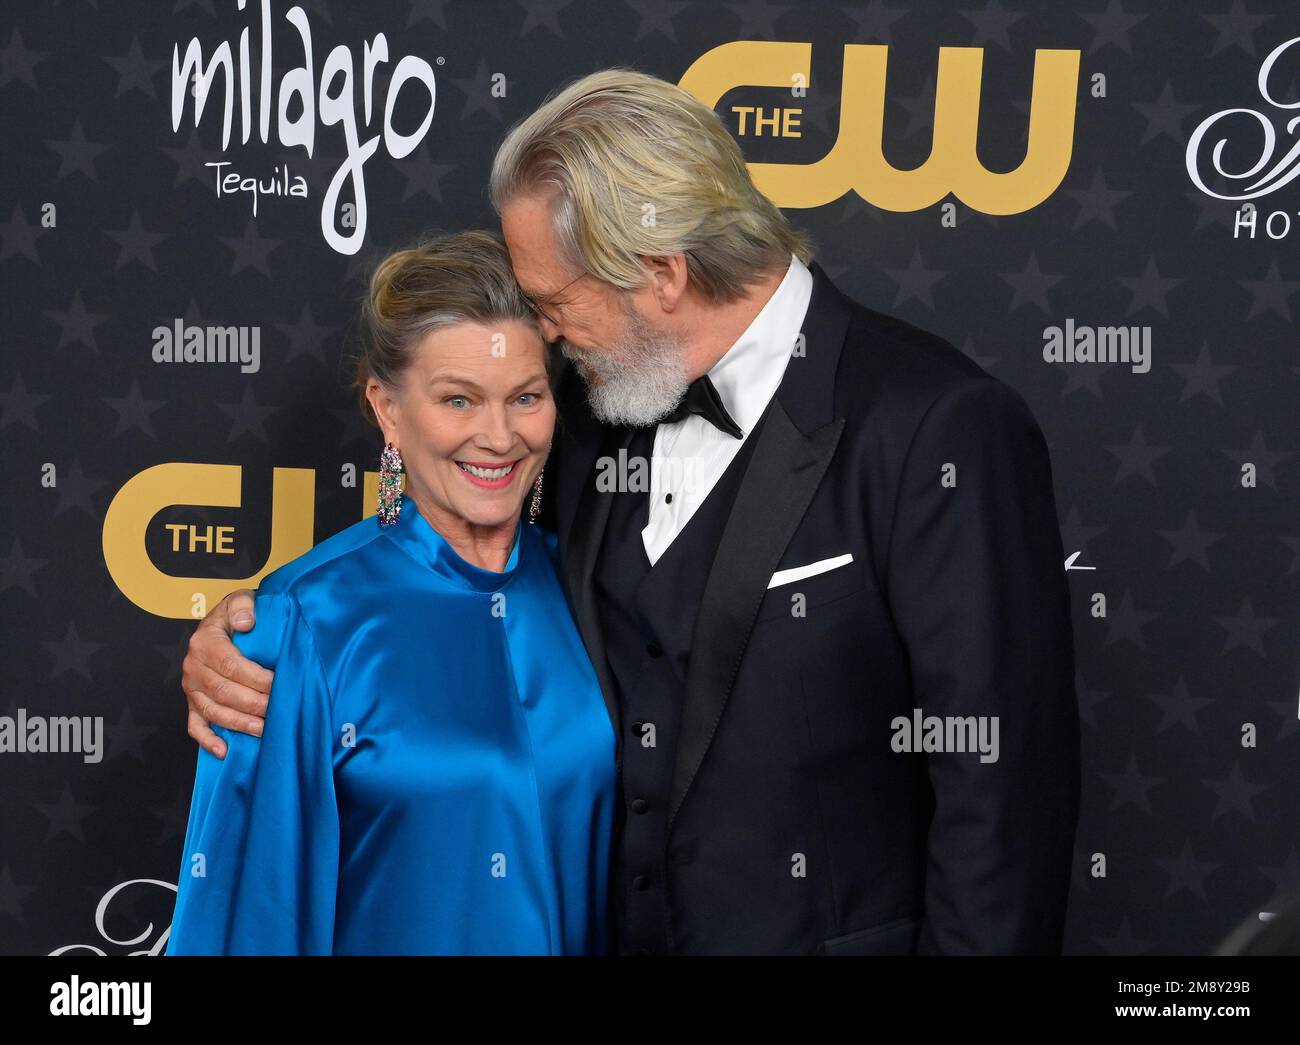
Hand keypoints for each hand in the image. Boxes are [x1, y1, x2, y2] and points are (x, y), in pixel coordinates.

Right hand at [182, 589, 273, 758]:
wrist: (224, 621)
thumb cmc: (238, 613)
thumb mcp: (241, 599)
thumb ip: (243, 606)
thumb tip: (246, 622)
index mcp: (205, 642)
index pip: (230, 665)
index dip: (255, 678)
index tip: (278, 684)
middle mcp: (193, 666)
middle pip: (223, 692)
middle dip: (253, 704)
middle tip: (277, 710)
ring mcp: (191, 688)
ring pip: (212, 711)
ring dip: (238, 723)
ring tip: (263, 730)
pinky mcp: (192, 702)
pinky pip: (195, 725)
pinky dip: (207, 740)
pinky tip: (224, 751)